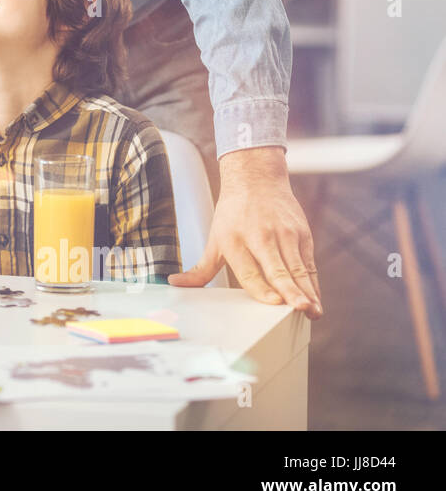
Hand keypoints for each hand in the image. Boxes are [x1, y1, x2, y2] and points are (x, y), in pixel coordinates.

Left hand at [168, 146, 321, 317]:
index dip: (262, 287)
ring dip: (308, 292)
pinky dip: (312, 282)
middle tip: (301, 308)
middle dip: (291, 291)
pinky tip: (315, 299)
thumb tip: (175, 283)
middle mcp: (262, 237)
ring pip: (298, 268)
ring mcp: (285, 235)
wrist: (256, 179)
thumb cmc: (233, 213)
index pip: (250, 270)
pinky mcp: (302, 233)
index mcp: (235, 240)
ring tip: (313, 311)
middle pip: (278, 269)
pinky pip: (308, 263)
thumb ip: (201, 269)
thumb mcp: (214, 238)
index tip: (274, 302)